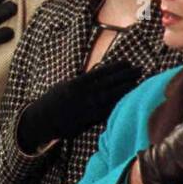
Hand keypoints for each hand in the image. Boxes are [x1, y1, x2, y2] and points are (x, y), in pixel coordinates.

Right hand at [15, 61, 141, 153]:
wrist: (43, 120)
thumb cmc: (54, 101)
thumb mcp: (65, 85)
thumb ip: (82, 81)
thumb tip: (99, 74)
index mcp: (77, 83)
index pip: (101, 72)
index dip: (116, 67)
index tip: (128, 62)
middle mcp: (83, 95)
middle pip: (109, 83)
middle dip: (125, 76)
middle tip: (139, 69)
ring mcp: (87, 108)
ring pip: (110, 97)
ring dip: (125, 89)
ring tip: (137, 82)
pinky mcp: (88, 121)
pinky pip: (107, 112)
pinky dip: (117, 105)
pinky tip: (127, 100)